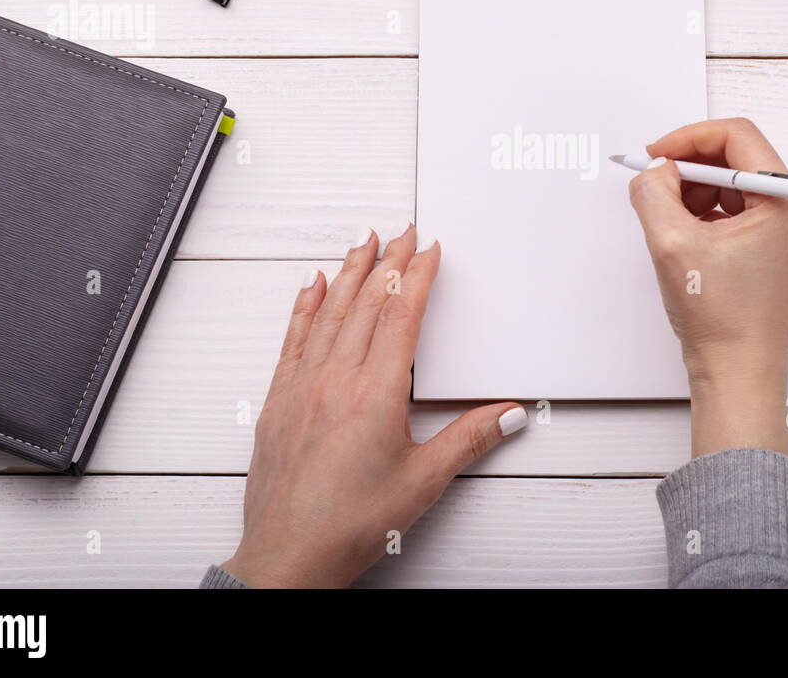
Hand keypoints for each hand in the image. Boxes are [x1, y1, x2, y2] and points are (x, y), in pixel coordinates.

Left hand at [222, 226, 526, 587]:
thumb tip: (508, 413)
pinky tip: (312, 286)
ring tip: (362, 241)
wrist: (289, 556)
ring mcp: (302, 387)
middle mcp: (335, 380)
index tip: (429, 250)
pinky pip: (293, 339)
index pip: (401, 316)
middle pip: (366, 303)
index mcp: (375, 393)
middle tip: (401, 231)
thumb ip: (468, 439)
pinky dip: (305, 307)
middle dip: (387, 262)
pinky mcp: (279, 401)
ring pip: (329, 313)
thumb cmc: (350, 524)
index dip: (417, 276)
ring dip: (348, 272)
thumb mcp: (423, 482)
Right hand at [626, 119, 787, 459]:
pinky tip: (687, 240)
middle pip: (739, 159)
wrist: (739, 375)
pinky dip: (709, 215)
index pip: (737, 136)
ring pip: (737, 186)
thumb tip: (655, 171)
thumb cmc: (721, 321)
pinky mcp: (779, 249)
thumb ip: (654, 192)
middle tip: (655, 186)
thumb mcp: (671, 244)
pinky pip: (740, 212)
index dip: (688, 138)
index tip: (656, 155)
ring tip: (671, 223)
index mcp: (787, 201)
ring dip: (697, 193)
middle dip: (690, 168)